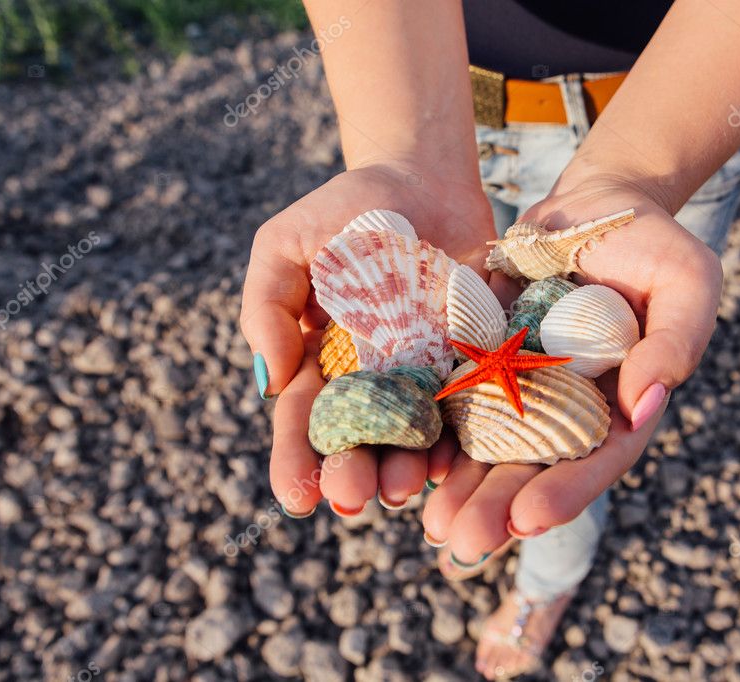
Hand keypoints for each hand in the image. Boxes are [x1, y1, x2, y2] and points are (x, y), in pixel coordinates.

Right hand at [239, 162, 493, 515]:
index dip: (296, 461)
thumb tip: (270, 382)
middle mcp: (374, 379)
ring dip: (408, 467)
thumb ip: (267, 304)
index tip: (296, 498)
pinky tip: (456, 461)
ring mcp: (424, 373)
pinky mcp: (472, 359)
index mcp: (323, 361)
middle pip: (361, 440)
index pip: (304, 421)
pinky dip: (462, 437)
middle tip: (355, 498)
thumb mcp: (287, 243)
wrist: (425, 178)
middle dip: (354, 473)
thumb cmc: (347, 208)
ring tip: (406, 488)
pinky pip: (467, 407)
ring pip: (414, 436)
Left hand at [421, 175, 722, 564]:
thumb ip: (676, 342)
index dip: (566, 489)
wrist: (594, 203)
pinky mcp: (486, 354)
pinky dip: (438, 429)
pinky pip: (459, 396)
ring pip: (491, 443)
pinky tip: (411, 459)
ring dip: (462, 484)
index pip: (597, 458)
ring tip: (433, 522)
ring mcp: (525, 383)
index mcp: (624, 401)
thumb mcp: (686, 281)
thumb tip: (643, 406)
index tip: (528, 518)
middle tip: (463, 541)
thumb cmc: (653, 242)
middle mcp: (571, 404)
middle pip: (535, 465)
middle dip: (498, 505)